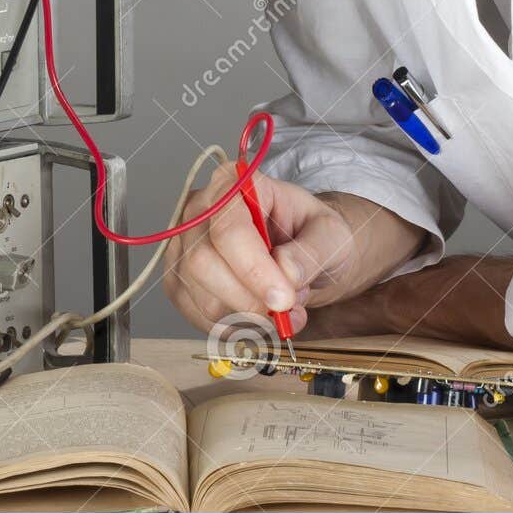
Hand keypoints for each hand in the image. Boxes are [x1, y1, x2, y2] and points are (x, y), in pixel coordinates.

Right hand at [161, 165, 378, 335]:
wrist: (300, 254)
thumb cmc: (311, 234)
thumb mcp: (331, 234)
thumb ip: (314, 250)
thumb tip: (285, 271)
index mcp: (233, 184)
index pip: (227, 227)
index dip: (253, 268)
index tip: (284, 298)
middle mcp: (199, 210)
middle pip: (203, 263)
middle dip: (249, 299)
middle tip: (287, 309)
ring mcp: (184, 246)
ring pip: (201, 296)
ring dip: (248, 316)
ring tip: (281, 306)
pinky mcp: (181, 281)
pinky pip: (199, 317)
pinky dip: (236, 328)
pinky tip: (260, 317)